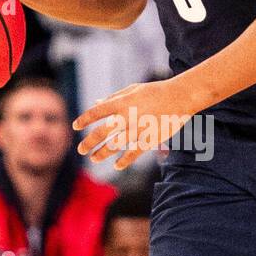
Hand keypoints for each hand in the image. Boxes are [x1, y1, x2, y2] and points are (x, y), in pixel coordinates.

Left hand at [74, 77, 199, 171]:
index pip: (97, 112)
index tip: (75, 126)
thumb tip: (96, 103)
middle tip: (81, 150)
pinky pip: (134, 153)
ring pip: (115, 145)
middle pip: (102, 132)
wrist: (180, 97)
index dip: (84, 119)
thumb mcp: (132, 90)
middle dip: (89, 142)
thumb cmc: (155, 91)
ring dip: (102, 153)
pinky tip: (117, 165)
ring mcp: (138, 129)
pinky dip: (124, 161)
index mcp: (122, 103)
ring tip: (94, 158)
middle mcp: (127, 117)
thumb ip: (113, 98)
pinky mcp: (150, 139)